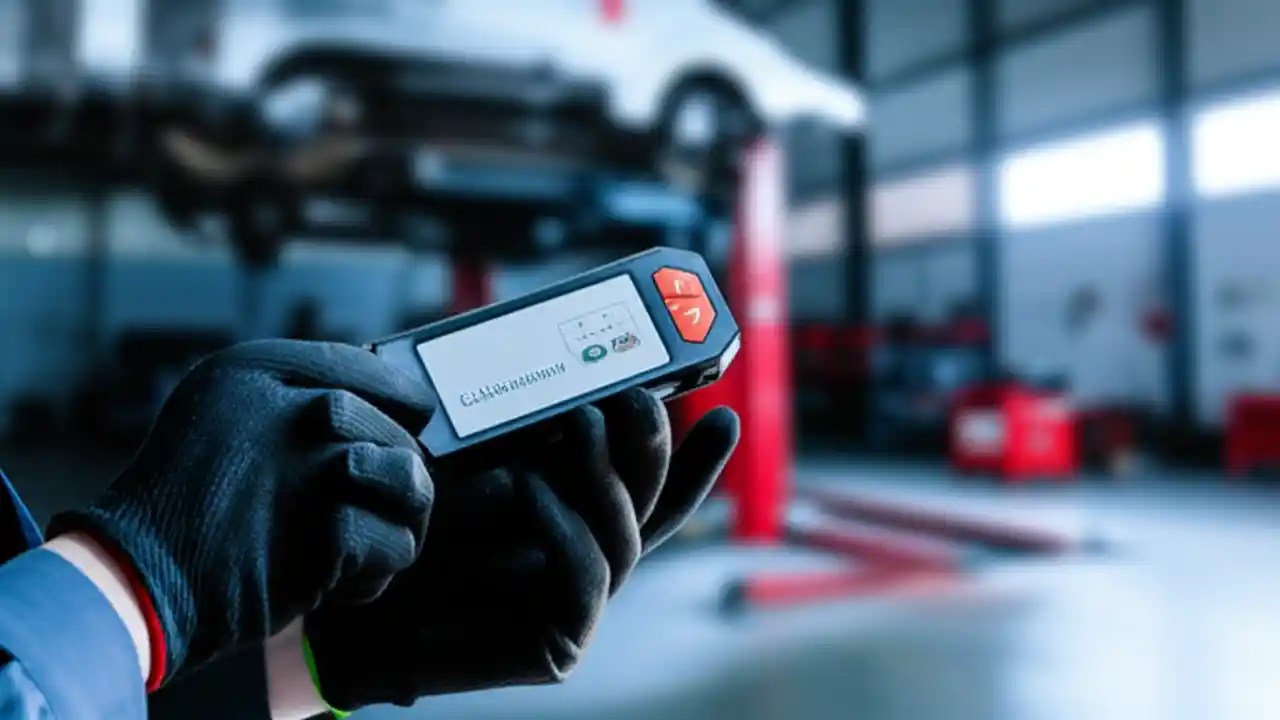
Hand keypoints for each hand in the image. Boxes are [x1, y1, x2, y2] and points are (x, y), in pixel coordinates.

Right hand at [48, 340, 435, 685]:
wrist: (139, 581)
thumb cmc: (183, 505)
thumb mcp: (224, 418)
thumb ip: (301, 403)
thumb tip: (402, 407)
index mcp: (257, 367)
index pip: (362, 365)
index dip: (401, 395)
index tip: (418, 415)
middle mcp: (295, 406)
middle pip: (400, 433)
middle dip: (397, 478)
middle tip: (362, 513)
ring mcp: (317, 467)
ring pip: (412, 483)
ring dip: (397, 521)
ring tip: (356, 545)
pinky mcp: (330, 531)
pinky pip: (394, 543)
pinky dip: (369, 574)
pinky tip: (329, 581)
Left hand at [305, 389, 739, 709]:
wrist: (350, 600)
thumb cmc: (406, 524)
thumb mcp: (468, 454)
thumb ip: (515, 425)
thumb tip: (555, 361)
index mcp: (577, 518)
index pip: (652, 490)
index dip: (695, 460)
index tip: (725, 413)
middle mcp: (587, 560)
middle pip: (648, 504)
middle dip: (656, 445)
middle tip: (641, 393)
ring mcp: (577, 606)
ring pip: (625, 537)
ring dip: (606, 474)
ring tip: (584, 420)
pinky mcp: (556, 646)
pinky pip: (584, 579)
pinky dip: (566, 528)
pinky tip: (533, 490)